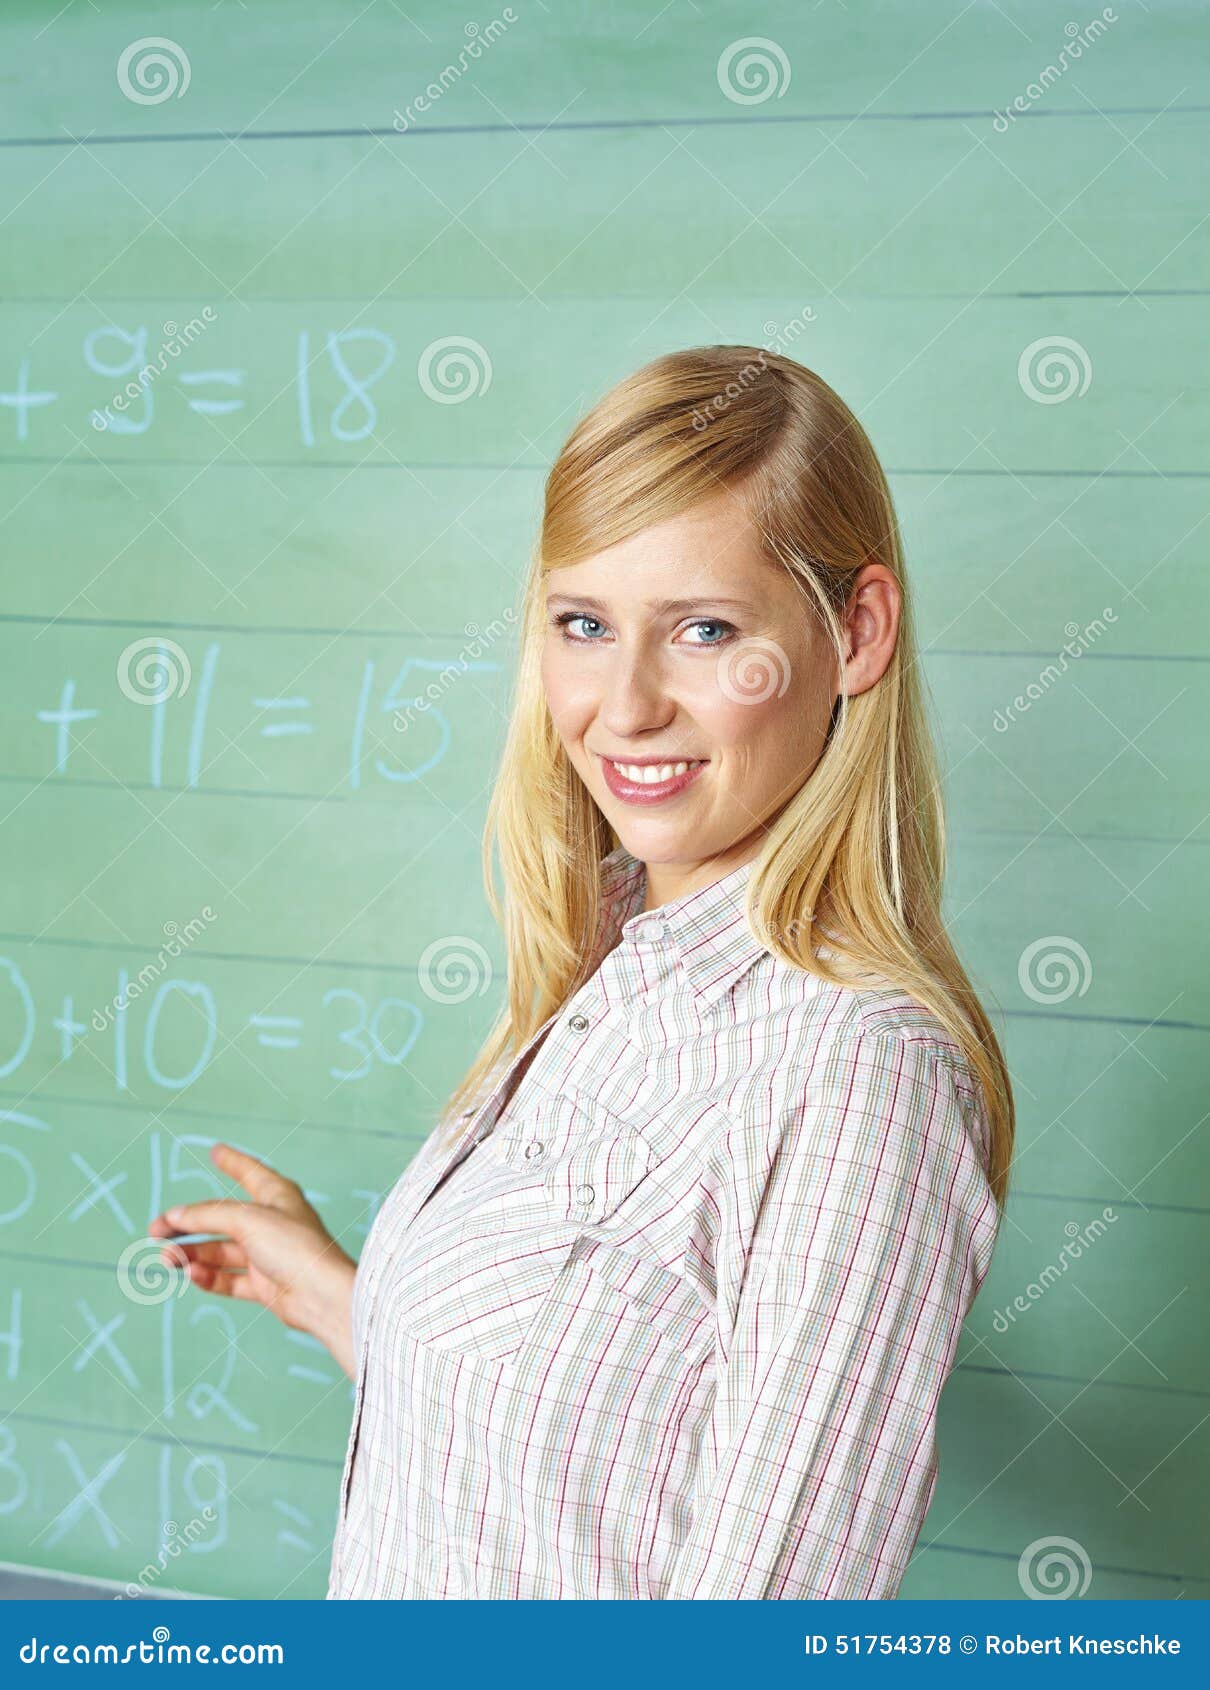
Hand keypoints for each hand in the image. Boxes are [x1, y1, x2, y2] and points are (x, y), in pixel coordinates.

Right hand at [148, 1142, 358, 1378]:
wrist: (321, 1296)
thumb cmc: (295, 1247)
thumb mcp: (247, 1219)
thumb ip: (208, 1215)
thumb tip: (174, 1216)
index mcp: (278, 1196)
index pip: (251, 1172)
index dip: (233, 1161)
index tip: (216, 1150)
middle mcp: (272, 1223)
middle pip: (221, 1218)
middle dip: (188, 1223)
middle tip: (156, 1231)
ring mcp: (267, 1255)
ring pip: (220, 1251)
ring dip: (192, 1254)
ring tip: (167, 1258)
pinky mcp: (264, 1285)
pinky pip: (228, 1278)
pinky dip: (208, 1277)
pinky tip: (193, 1275)